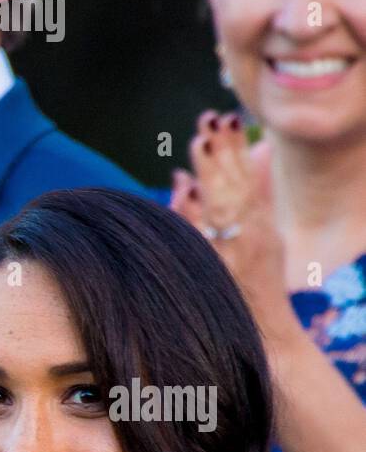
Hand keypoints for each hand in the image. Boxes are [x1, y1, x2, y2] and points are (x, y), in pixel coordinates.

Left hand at [170, 111, 302, 343]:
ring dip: (211, 171)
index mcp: (260, 220)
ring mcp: (235, 250)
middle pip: (234, 183)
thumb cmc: (259, 284)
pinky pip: (202, 237)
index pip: (246, 175)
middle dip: (221, 150)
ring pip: (222, 203)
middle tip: (207, 120)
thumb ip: (256, 196)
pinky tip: (184, 190)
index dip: (235, 146)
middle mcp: (251, 231)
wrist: (266, 334)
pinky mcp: (220, 268)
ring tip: (199, 141)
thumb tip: (250, 155)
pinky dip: (193, 213)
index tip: (225, 117)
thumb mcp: (266, 236)